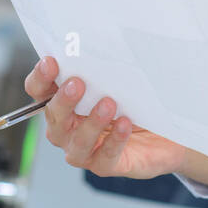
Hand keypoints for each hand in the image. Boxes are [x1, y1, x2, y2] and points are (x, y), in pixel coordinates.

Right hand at [25, 55, 190, 180]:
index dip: (41, 78)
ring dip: (90, 122)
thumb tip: (104, 43)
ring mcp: (86, 149)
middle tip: (77, 83)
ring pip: (77, 141)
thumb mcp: (122, 80)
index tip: (50, 62)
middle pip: (54, 118)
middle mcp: (69, 129)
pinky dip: (114, 140)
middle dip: (63, 100)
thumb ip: (106, 68)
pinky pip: (105, 157)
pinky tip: (125, 124)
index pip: (40, 91)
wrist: (167, 133)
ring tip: (108, 104)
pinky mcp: (108, 164)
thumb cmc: (139, 101)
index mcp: (66, 103)